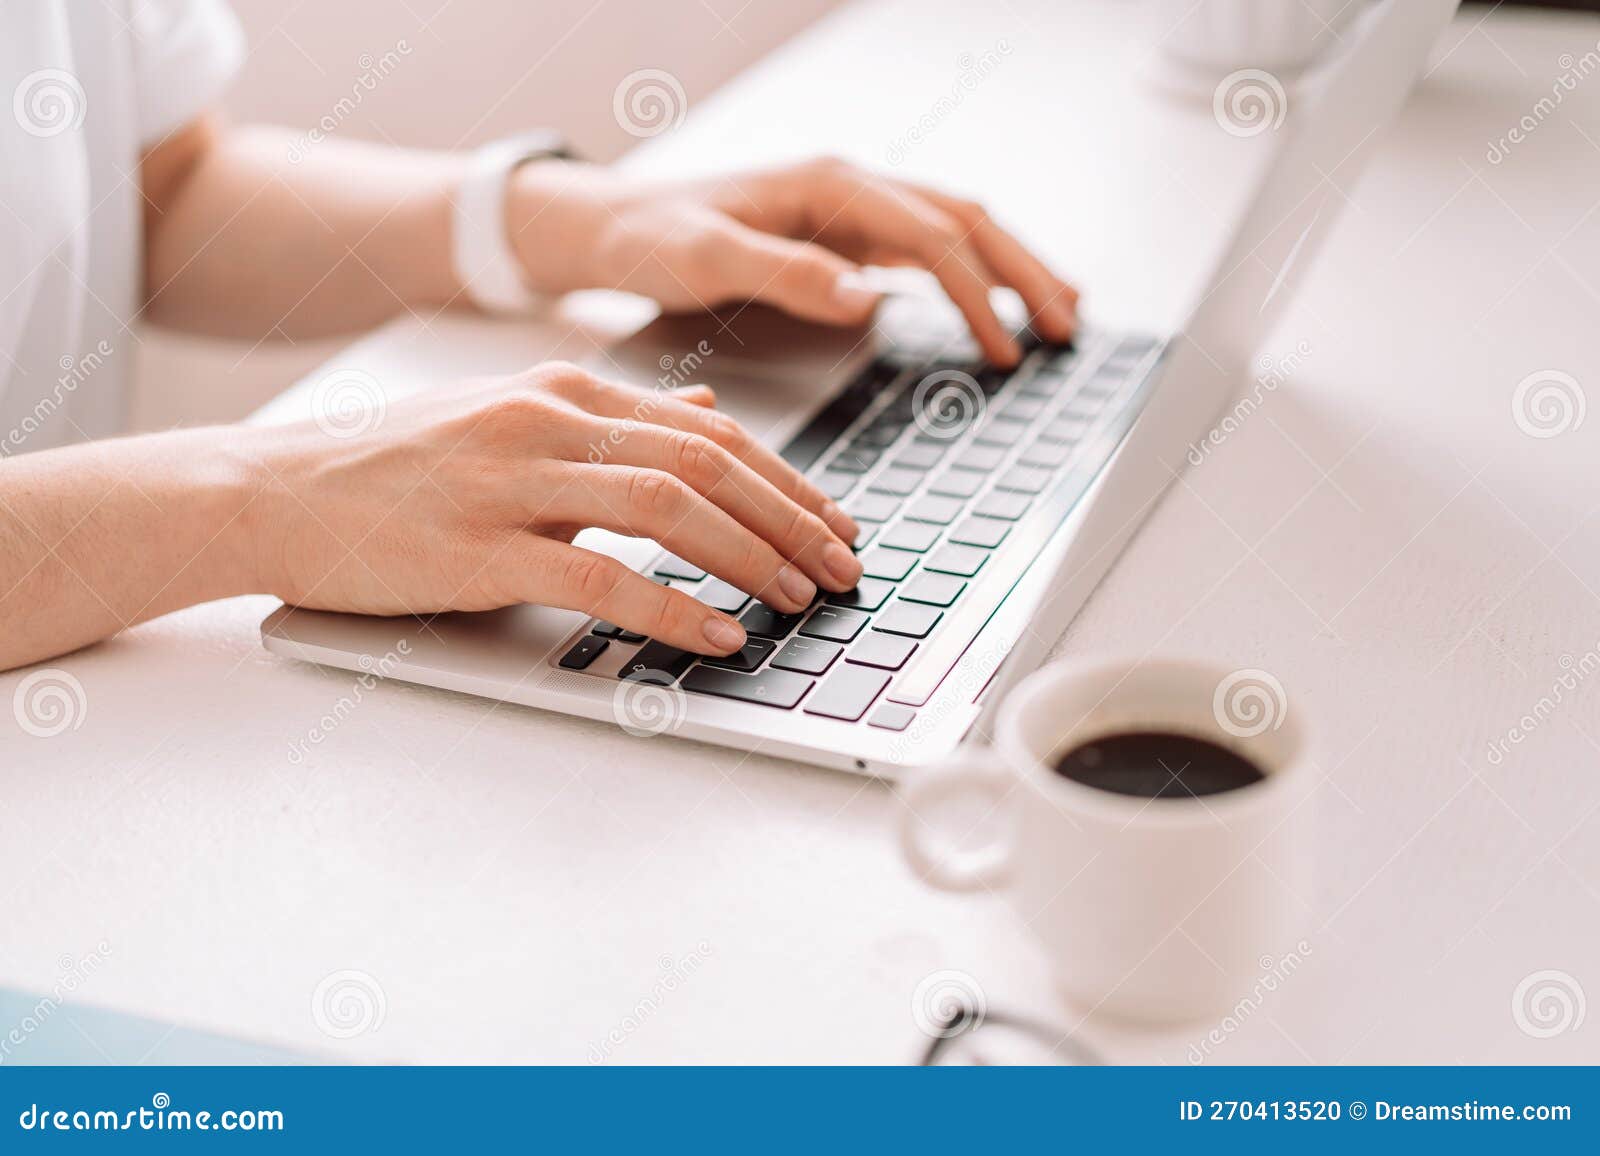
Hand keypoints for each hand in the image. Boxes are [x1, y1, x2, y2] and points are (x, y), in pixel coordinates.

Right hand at [244, 363, 863, 654]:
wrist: (274, 491)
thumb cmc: (396, 467)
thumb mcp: (514, 420)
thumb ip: (616, 420)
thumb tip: (709, 409)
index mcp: (564, 391)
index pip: (710, 428)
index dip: (788, 479)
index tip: (837, 524)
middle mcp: (547, 421)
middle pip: (706, 462)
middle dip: (793, 518)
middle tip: (844, 569)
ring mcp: (510, 480)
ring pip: (667, 506)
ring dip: (751, 555)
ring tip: (801, 598)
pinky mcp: (476, 547)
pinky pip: (599, 576)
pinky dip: (672, 607)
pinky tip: (719, 634)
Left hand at [508, 156, 1077, 366]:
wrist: (611, 226)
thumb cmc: (650, 238)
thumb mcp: (705, 258)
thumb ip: (785, 272)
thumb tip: (868, 296)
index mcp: (828, 186)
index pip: (931, 234)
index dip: (977, 291)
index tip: (1006, 347)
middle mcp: (848, 187)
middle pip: (964, 219)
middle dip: (1021, 272)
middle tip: (1068, 326)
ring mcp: (848, 209)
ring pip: (954, 228)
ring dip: (1008, 268)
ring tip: (1060, 311)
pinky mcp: (841, 235)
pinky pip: (923, 248)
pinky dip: (969, 274)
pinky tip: (991, 301)